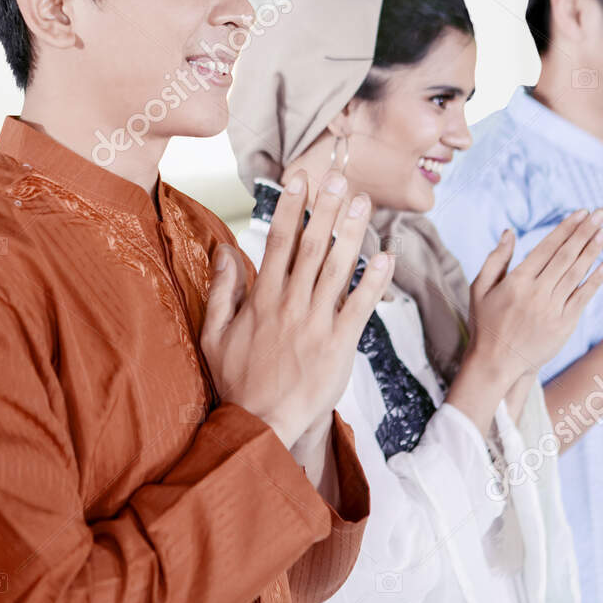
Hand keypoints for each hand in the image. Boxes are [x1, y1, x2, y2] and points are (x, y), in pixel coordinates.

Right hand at [201, 170, 391, 450]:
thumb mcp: (213, 334)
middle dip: (326, 209)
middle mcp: (291, 305)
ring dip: (353, 233)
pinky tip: (388, 257)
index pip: (279, 243)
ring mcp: (317, 324)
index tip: (300, 180)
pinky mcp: (339, 346)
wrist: (262, 423)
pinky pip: (361, 307)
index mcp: (262, 299)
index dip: (291, 208)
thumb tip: (223, 250)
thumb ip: (222, 290)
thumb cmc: (237, 381)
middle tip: (340, 178)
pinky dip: (375, 282)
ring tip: (364, 203)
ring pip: (339, 269)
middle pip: (313, 247)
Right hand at [448, 209, 602, 427]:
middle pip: (566, 256)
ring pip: (577, 273)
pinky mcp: (564, 325)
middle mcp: (536, 292)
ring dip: (594, 250)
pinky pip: (583, 297)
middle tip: (601, 213)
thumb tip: (509, 232)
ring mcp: (552, 309)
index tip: (581, 213)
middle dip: (585, 232)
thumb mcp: (480, 288)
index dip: (566, 228)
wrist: (496, 364)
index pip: (547, 247)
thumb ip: (496, 259)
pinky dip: (596, 280)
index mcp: (516, 281)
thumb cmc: (486, 324)